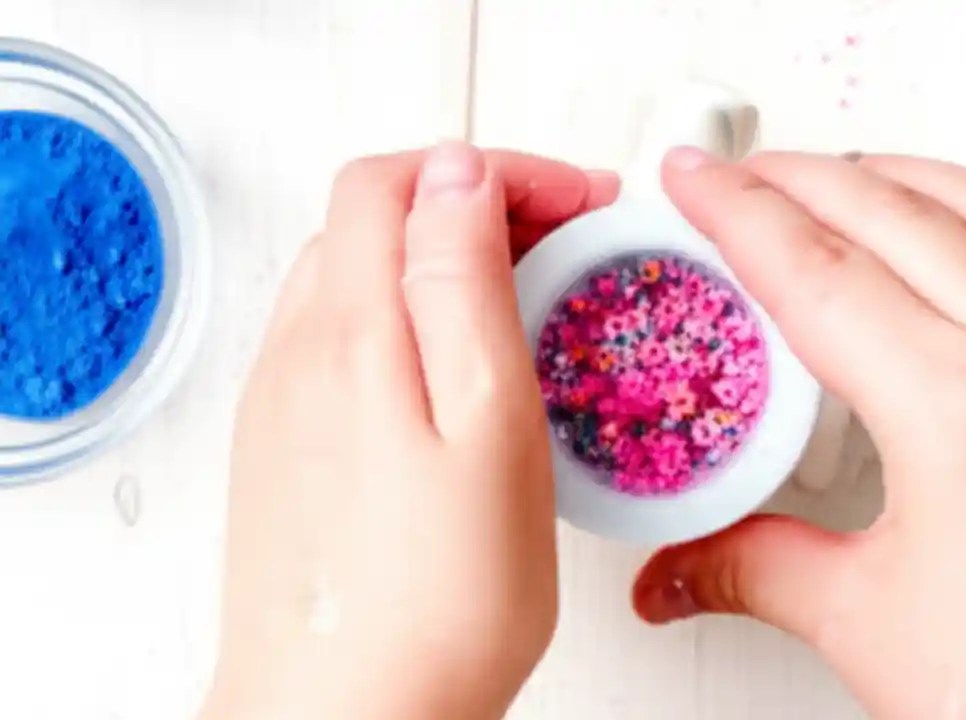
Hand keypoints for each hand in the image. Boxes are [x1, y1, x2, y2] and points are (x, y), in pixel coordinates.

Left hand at [200, 143, 618, 719]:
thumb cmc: (436, 601)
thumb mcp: (486, 422)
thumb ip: (462, 281)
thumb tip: (456, 174)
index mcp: (351, 332)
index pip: (401, 179)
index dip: (495, 170)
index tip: (578, 202)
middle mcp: (298, 354)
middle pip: (374, 217)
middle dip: (474, 203)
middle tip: (564, 244)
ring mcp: (282, 403)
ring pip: (357, 275)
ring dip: (439, 258)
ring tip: (525, 303)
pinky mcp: (286, 449)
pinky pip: (342, 339)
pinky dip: (406, 317)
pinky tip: (458, 374)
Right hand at [633, 134, 965, 717]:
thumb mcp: (860, 622)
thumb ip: (751, 569)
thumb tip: (675, 570)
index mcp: (959, 411)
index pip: (817, 272)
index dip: (739, 213)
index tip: (696, 180)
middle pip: (899, 221)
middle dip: (806, 181)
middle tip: (746, 173)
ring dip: (915, 176)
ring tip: (853, 167)